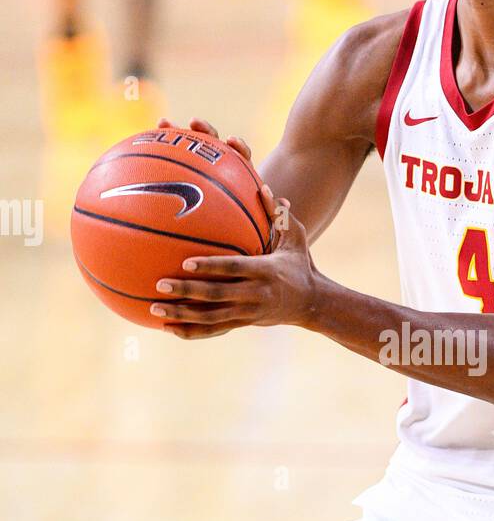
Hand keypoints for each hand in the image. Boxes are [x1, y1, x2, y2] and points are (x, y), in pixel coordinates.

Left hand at [150, 118, 314, 338]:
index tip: (185, 262)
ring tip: (154, 308)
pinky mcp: (242, 323)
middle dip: (186, 291)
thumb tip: (265, 188)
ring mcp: (247, 313)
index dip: (210, 267)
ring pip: (209, 317)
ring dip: (181, 314)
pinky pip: (213, 330)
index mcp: (265, 271)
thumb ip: (279, 215)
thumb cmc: (301, 264)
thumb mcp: (296, 238)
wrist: (312, 303)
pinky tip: (167, 328)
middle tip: (159, 284)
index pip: (233, 268)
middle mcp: (254, 294)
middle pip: (216, 295)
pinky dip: (191, 331)